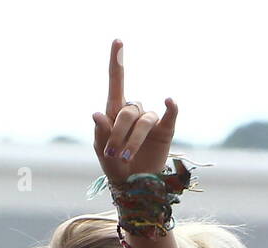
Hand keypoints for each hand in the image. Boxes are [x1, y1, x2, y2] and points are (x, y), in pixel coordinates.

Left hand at [90, 40, 177, 186]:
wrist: (133, 186)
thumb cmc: (115, 166)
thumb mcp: (102, 151)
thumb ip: (101, 132)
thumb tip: (96, 113)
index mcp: (115, 112)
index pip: (116, 83)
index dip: (116, 62)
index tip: (117, 41)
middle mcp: (134, 112)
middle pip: (127, 111)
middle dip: (118, 132)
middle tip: (113, 153)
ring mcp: (150, 121)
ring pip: (143, 121)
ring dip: (133, 139)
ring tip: (124, 157)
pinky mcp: (165, 130)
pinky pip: (170, 114)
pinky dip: (171, 107)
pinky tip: (169, 101)